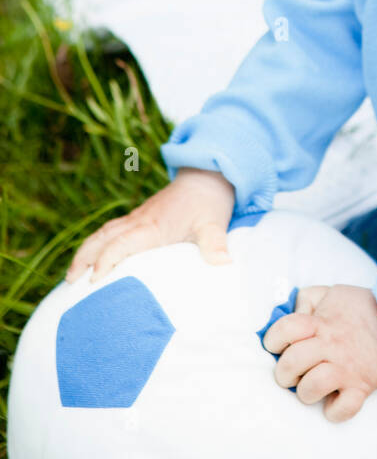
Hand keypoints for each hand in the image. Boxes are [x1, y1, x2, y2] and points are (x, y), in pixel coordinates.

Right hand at [64, 168, 236, 283]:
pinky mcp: (140, 217)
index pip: (121, 244)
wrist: (207, 176)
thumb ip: (216, 245)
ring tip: (72, 275)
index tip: (93, 281)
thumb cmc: (209, 203)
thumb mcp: (214, 224)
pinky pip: (111, 231)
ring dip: (86, 251)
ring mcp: (138, 218)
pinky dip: (97, 244)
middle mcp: (139, 221)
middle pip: (103, 238)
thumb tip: (224, 265)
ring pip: (104, 233)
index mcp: (152, 226)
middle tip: (69, 282)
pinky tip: (93, 258)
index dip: (106, 262)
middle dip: (84, 259)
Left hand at [263, 283, 376, 422]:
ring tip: (311, 388)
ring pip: (311, 388)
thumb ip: (307, 299)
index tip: (277, 346)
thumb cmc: (363, 307)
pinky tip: (333, 401)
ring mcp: (346, 369)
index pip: (284, 330)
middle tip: (292, 373)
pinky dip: (335, 411)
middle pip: (292, 362)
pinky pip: (343, 409)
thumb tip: (290, 314)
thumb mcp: (332, 292)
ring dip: (305, 392)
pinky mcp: (362, 387)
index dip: (273, 339)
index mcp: (321, 323)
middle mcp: (331, 346)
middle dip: (284, 372)